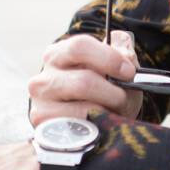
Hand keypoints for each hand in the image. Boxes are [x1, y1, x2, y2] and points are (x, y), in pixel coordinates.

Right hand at [28, 31, 143, 125]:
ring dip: (106, 113)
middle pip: (83, 82)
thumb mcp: (117, 72)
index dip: (109, 59)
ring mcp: (40, 104)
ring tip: (113, 114)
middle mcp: (44, 77)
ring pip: (83, 109)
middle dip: (112, 93)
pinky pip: (79, 130)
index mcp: (59, 54)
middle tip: (124, 99)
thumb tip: (122, 40)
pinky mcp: (45, 128)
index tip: (129, 72)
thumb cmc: (106, 93)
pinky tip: (100, 126)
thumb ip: (123, 53)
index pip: (80, 46)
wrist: (94, 125)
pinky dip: (96, 128)